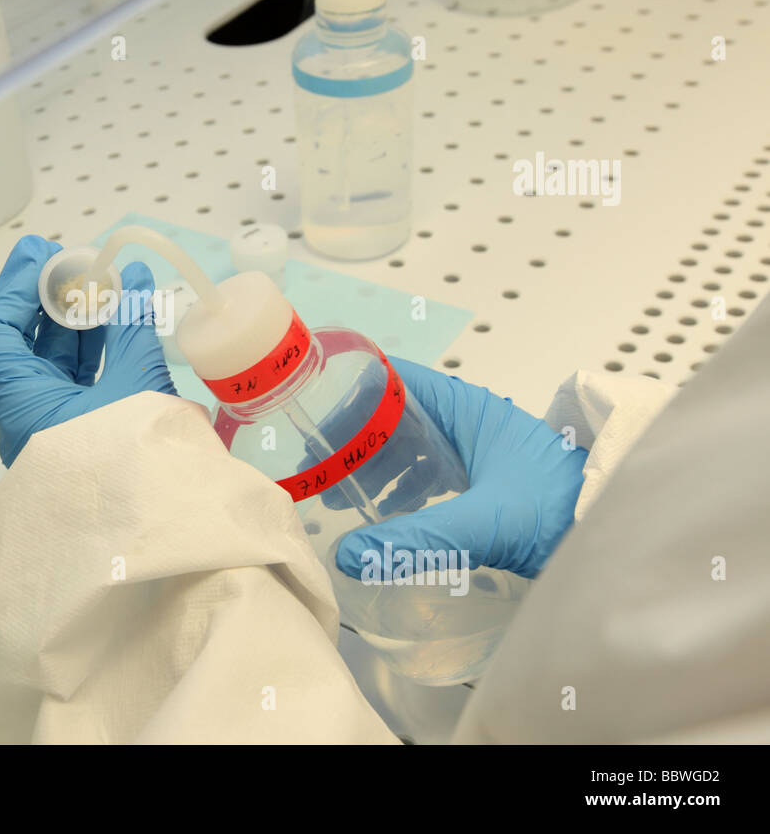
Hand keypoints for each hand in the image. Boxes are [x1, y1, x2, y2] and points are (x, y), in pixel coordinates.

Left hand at [0, 235, 177, 466]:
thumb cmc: (133, 459)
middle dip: (56, 298)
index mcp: (20, 404)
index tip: (42, 253)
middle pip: (29, 343)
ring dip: (83, 321)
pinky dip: (101, 350)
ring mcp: (57, 428)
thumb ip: (131, 327)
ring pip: (59, 362)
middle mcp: (29, 416)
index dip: (13, 287)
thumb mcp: (134, 385)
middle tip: (84, 263)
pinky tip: (125, 319)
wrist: (159, 535)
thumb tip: (132, 276)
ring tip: (113, 283)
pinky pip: (82, 383)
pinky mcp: (85, 438)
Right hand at [334, 358, 586, 578]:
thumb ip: (417, 538)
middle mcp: (469, 421)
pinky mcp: (488, 478)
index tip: (312, 420)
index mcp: (466, 409)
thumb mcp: (484, 522)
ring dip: (375, 468)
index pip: (392, 381)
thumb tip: (349, 554)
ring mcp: (479, 449)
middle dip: (355, 442)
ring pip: (411, 446)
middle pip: (394, 416)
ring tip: (345, 501)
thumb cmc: (565, 510)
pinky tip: (390, 515)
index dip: (348, 396)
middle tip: (320, 472)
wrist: (623, 535)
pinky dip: (403, 488)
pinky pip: (432, 472)